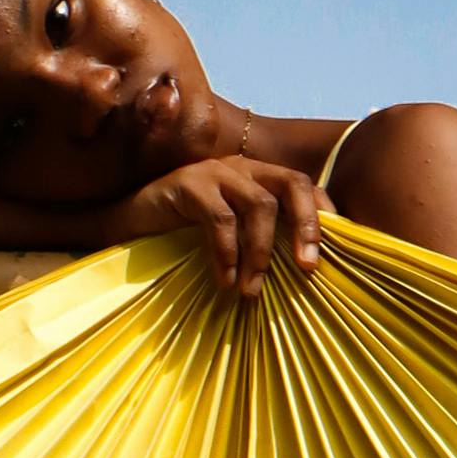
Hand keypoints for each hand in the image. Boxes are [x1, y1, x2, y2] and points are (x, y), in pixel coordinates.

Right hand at [98, 155, 328, 296]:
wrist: (125, 227)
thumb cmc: (183, 237)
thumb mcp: (231, 239)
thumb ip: (261, 243)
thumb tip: (302, 275)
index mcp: (257, 177)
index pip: (302, 186)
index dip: (321, 215)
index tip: (330, 253)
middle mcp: (241, 167)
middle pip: (291, 183)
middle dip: (306, 225)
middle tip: (306, 267)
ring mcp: (213, 172)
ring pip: (258, 204)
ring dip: (260, 253)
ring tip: (252, 290)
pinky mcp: (187, 184)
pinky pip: (219, 218)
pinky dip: (226, 253)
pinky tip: (223, 281)